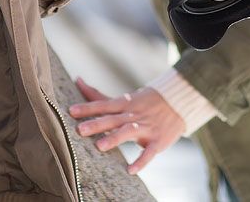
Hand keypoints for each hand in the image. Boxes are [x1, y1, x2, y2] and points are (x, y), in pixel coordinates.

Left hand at [69, 78, 184, 173]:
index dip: (88, 108)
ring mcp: (146, 127)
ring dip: (115, 138)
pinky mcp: (157, 141)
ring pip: (128, 132)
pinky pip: (149, 152)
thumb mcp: (124, 98)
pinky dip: (141, 161)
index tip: (71, 111)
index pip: (103, 105)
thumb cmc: (145, 102)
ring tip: (99, 146)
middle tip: (80, 129)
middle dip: (97, 124)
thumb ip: (99, 95)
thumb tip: (77, 80)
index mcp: (125, 104)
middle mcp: (134, 115)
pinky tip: (130, 170)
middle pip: (113, 118)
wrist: (179, 103)